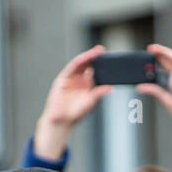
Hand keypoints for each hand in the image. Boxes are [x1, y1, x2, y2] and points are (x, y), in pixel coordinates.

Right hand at [33, 45, 112, 160]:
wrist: (62, 120)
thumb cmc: (76, 113)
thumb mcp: (90, 102)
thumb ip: (98, 93)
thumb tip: (110, 88)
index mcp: (88, 85)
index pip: (95, 71)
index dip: (101, 64)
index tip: (109, 58)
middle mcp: (80, 80)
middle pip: (88, 65)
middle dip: (94, 57)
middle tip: (102, 50)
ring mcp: (71, 78)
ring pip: (80, 64)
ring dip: (87, 56)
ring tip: (96, 51)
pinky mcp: (63, 78)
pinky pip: (71, 68)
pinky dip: (78, 62)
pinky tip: (84, 58)